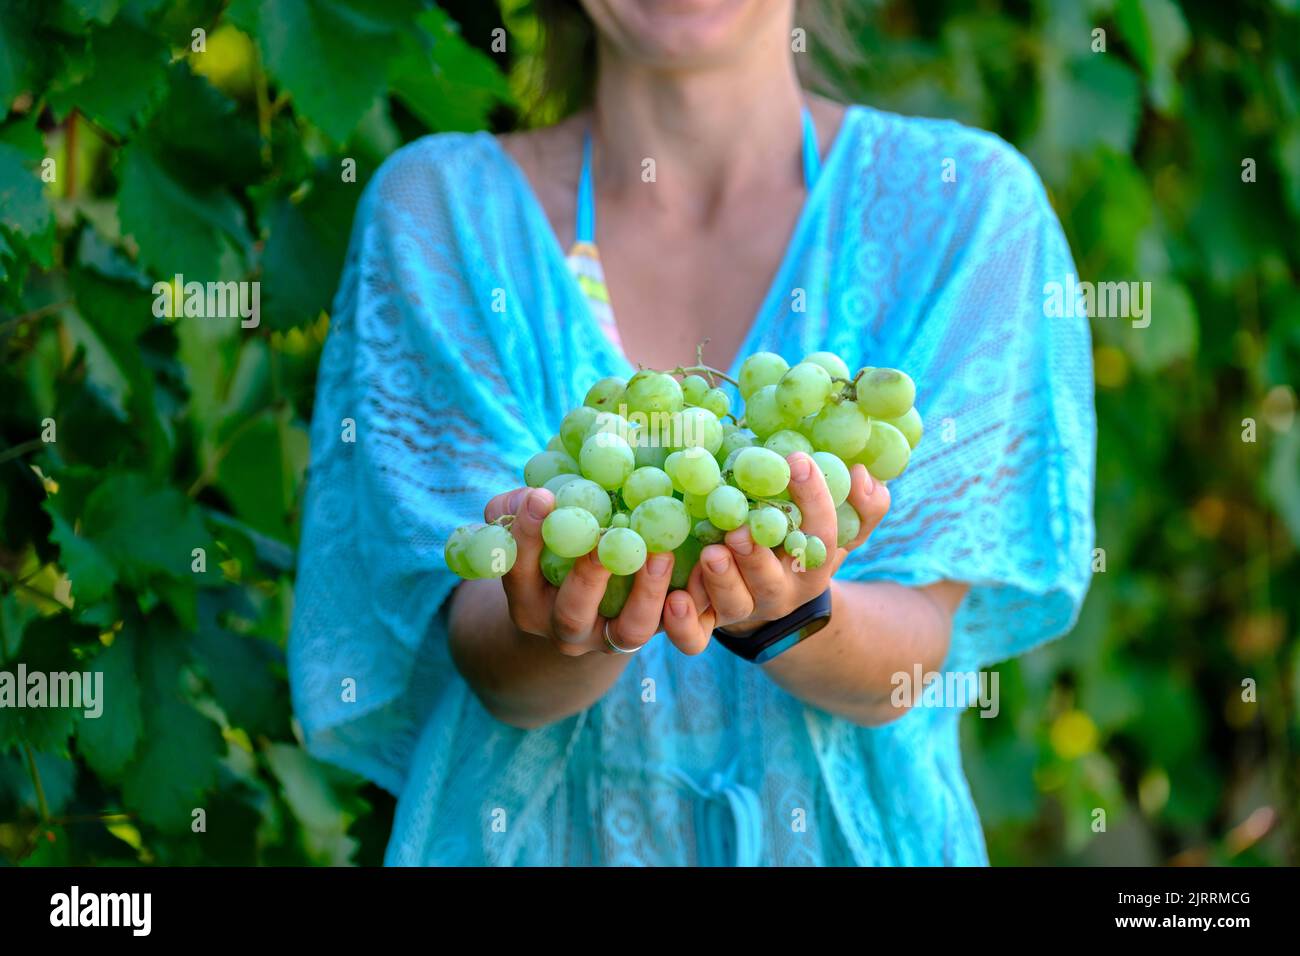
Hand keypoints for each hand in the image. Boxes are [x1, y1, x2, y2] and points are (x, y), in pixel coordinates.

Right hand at [484, 487, 674, 656]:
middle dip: (589, 576)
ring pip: (629, 630)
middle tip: (606, 538)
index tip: (542, 497)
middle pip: (572, 613)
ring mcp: (610, 636)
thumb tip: (534, 495)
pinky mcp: (652, 630)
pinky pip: (674, 630)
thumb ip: (515, 508)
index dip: (527, 534)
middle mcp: (564, 627)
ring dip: (647, 593)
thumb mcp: (525, 526)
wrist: (587, 598)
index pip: (518, 569)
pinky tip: (701, 563)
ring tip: (660, 554)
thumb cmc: (550, 544)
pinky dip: (688, 604)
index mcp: (527, 598)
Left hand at [662, 452, 890, 652]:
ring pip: (734, 605)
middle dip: (756, 556)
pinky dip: (682, 624)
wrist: (770, 602)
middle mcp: (779, 593)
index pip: (820, 534)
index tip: (798, 460)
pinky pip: (695, 637)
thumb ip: (861, 506)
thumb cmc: (800, 548)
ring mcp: (743, 609)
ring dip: (721, 581)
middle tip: (740, 530)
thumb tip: (861, 474)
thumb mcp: (837, 530)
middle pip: (771, 580)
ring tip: (710, 554)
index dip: (813, 499)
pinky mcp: (708, 624)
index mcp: (812, 567)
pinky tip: (673, 600)